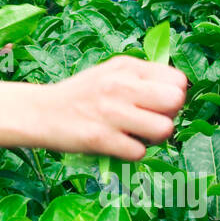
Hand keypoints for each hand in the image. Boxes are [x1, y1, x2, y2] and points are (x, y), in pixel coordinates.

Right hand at [37, 56, 188, 159]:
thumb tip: (177, 95)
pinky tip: (117, 144)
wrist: (41, 112)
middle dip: (169, 116)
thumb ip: (143, 78)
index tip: (157, 104)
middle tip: (150, 121)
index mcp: (127, 67)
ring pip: (164, 129)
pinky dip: (131, 153)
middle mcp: (120, 85)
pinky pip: (140, 152)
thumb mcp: (111, 73)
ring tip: (135, 135)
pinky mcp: (101, 138)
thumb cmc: (83, 95)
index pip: (178, 81)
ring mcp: (110, 112)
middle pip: (176, 101)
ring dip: (153, 138)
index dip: (174, 96)